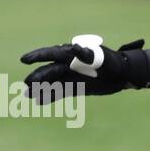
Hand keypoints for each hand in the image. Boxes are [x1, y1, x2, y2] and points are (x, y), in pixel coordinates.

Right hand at [20, 37, 145, 100]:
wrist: (124, 75)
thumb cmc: (114, 63)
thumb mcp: (103, 59)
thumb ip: (89, 55)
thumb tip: (76, 48)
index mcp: (73, 54)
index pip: (52, 54)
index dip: (38, 56)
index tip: (24, 60)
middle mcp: (69, 64)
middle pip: (50, 70)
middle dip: (38, 77)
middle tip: (26, 86)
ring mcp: (71, 76)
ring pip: (52, 82)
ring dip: (40, 88)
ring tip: (27, 95)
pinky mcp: (76, 87)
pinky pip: (60, 92)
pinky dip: (50, 97)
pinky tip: (39, 101)